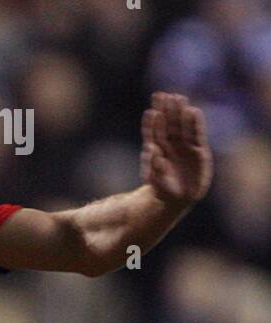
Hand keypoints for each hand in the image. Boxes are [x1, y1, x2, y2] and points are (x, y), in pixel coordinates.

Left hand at [142, 92, 211, 206]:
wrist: (179, 199)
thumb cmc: (164, 190)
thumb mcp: (156, 182)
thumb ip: (155, 167)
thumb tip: (152, 151)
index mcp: (157, 152)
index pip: (154, 134)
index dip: (152, 123)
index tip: (151, 111)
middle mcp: (171, 146)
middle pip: (168, 125)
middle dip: (166, 111)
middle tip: (164, 95)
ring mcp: (185, 147)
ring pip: (182, 126)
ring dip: (180, 112)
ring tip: (178, 97)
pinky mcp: (199, 150)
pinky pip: (197, 134)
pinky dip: (196, 124)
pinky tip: (193, 111)